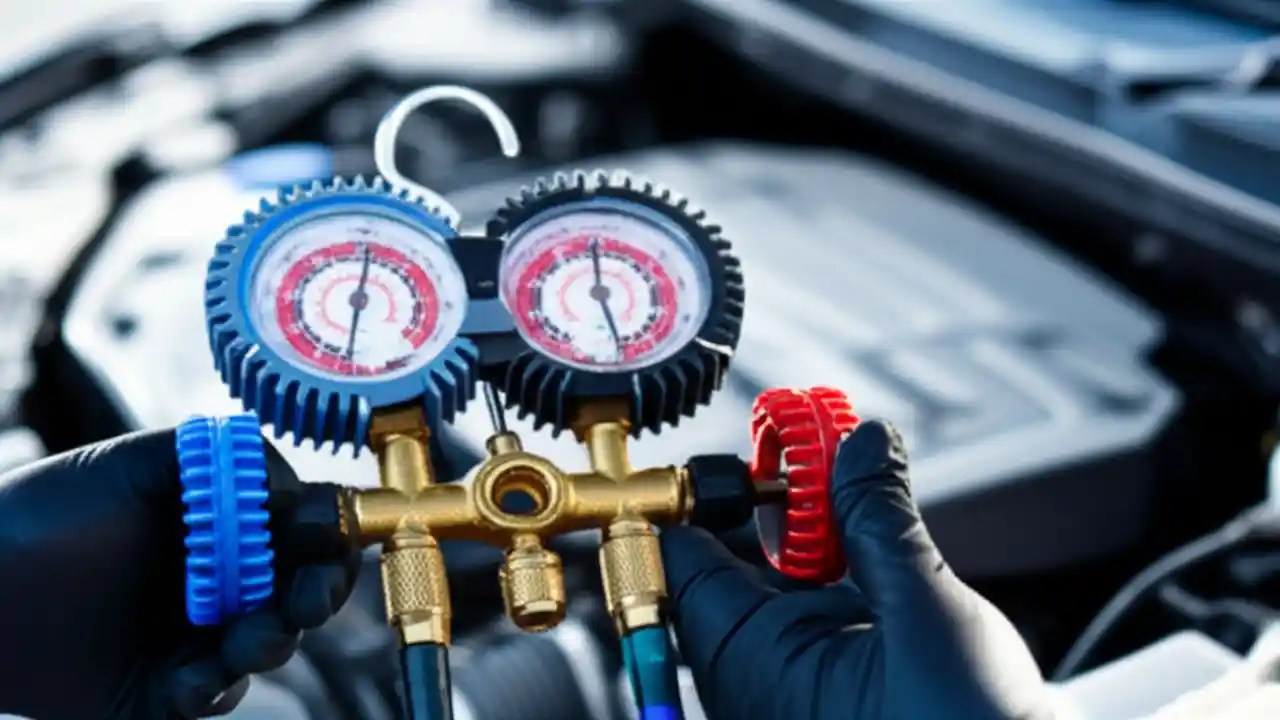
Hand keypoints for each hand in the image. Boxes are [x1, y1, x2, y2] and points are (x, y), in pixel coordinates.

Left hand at [0, 429, 360, 719]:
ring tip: (244, 642)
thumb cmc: (45, 513)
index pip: (305, 523)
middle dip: (317, 593)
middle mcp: (223, 578)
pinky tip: (182, 681)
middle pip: (304, 588)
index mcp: (226, 522)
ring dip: (269, 642)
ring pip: (268, 645)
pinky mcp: (164, 691)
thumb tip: (290, 490)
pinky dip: (208, 690)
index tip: (321, 534)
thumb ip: (217, 459)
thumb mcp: (135, 462)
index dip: (326, 529)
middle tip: (305, 600)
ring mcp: (196, 635)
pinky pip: (211, 697)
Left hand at [661, 421, 1053, 719]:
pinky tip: (870, 537)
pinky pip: (815, 618)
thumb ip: (883, 519)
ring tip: (844, 479)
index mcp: (750, 669)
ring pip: (776, 590)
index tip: (742, 448)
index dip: (706, 498)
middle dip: (765, 506)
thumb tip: (862, 444)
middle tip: (807, 449)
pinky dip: (837, 571)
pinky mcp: (839, 691)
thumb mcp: (924, 611)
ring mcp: (798, 690)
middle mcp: (760, 684)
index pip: (689, 565)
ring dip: (808, 533)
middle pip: (731, 570)